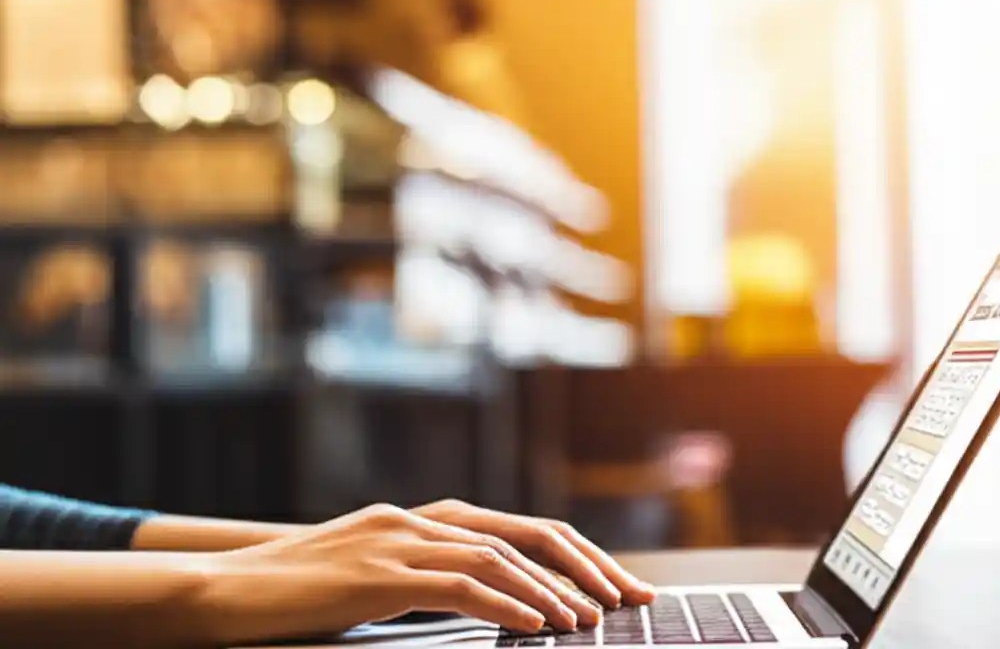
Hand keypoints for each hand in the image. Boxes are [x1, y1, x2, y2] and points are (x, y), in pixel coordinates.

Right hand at [201, 504, 582, 644]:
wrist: (222, 590)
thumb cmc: (296, 594)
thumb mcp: (372, 578)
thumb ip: (424, 578)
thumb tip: (485, 601)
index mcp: (421, 518)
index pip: (520, 529)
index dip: (576, 554)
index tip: (616, 586)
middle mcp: (417, 519)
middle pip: (526, 532)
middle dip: (586, 565)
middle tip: (630, 597)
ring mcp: (398, 541)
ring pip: (499, 556)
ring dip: (552, 590)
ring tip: (590, 621)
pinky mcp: (378, 574)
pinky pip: (459, 585)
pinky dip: (507, 604)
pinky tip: (538, 626)